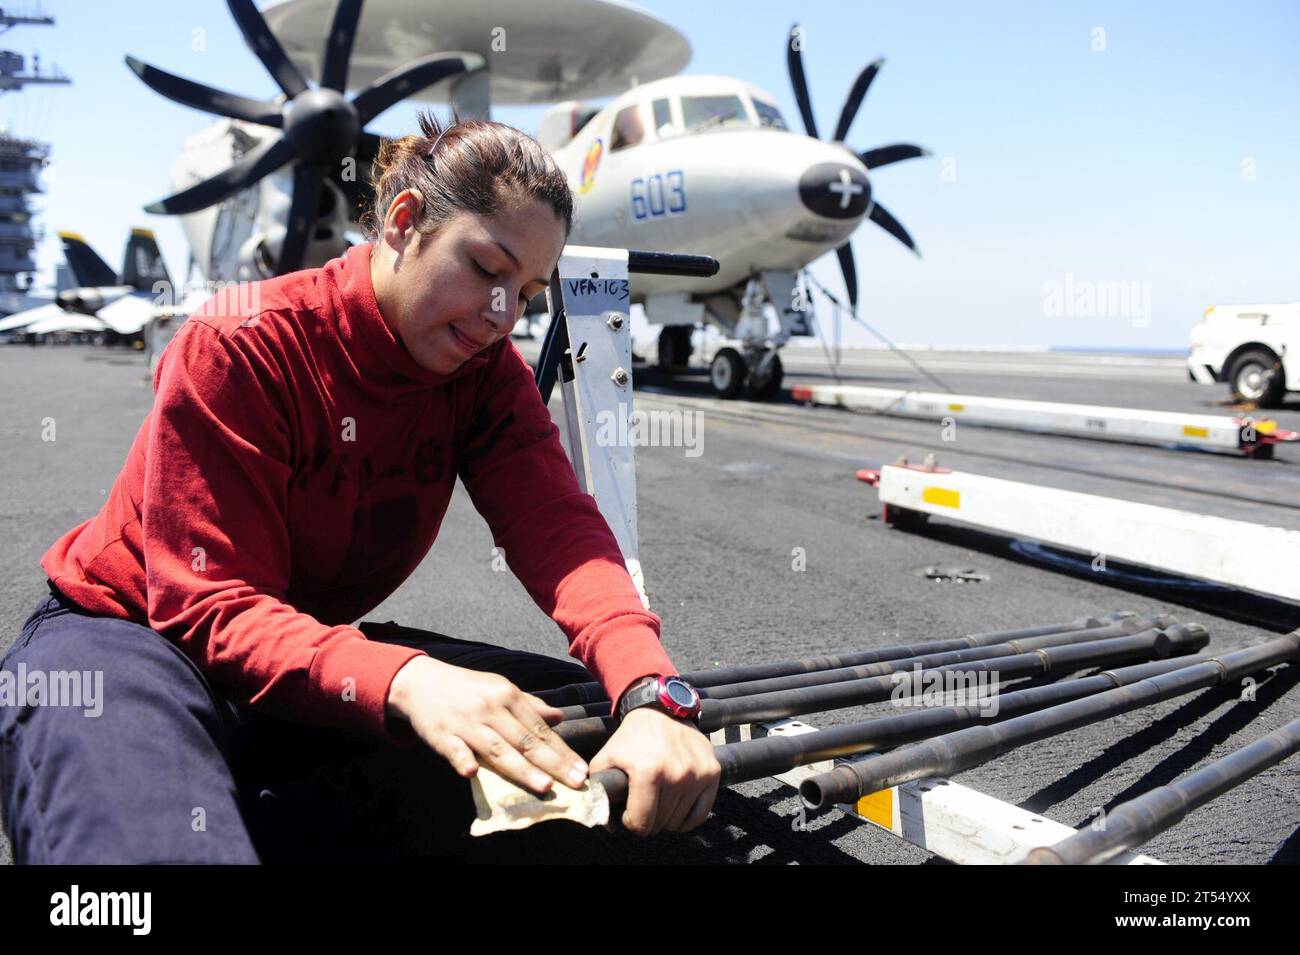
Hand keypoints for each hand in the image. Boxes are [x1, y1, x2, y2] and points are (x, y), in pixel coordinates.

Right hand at [386, 655, 587, 795]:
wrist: (420, 682)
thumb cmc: (466, 689)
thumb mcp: (499, 688)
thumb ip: (530, 704)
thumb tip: (559, 717)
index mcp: (507, 695)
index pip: (540, 728)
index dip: (562, 750)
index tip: (582, 770)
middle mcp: (490, 708)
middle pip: (525, 741)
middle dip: (552, 763)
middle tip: (575, 782)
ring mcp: (466, 722)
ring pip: (497, 749)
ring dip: (521, 768)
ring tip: (544, 785)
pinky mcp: (441, 734)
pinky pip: (454, 749)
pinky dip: (462, 759)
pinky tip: (472, 773)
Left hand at [589, 707, 720, 835]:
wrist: (661, 710)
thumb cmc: (633, 737)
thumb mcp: (607, 757)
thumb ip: (598, 788)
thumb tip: (603, 819)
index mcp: (648, 772)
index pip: (641, 823)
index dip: (630, 822)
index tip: (628, 813)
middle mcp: (677, 774)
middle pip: (660, 824)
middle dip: (648, 820)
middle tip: (643, 806)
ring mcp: (697, 774)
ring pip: (679, 821)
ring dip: (667, 818)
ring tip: (658, 802)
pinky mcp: (712, 772)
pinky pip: (701, 814)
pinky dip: (688, 819)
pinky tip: (677, 810)